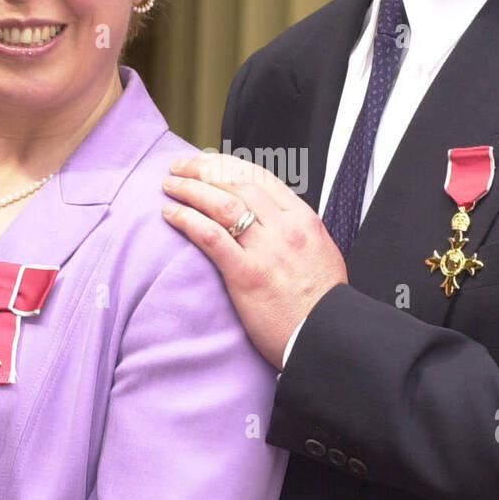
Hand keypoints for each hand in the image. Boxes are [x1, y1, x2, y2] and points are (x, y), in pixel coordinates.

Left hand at [161, 152, 346, 368]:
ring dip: (190, 188)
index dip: (227, 164)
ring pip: (221, 203)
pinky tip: (171, 214)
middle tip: (180, 166)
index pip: (260, 177)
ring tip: (170, 185)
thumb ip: (296, 231)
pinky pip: (211, 237)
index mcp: (304, 220)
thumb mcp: (321, 252)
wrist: (328, 337)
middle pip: (236, 183)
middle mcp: (286, 228)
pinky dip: (188, 220)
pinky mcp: (247, 276)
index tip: (207, 162)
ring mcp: (267, 250)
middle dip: (202, 169)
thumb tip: (272, 218)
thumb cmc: (322, 304)